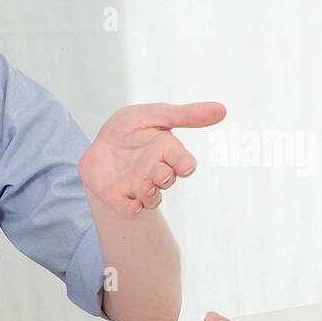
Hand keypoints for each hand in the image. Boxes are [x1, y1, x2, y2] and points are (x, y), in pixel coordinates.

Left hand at [78, 101, 225, 217]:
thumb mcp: (154, 114)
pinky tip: (132, 207)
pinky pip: (128, 209)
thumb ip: (186, 115)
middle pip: (166, 180)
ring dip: (150, 195)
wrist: (99, 145)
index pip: (181, 160)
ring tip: (145, 188)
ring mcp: (138, 187)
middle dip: (164, 178)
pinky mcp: (119, 198)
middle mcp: (155, 172)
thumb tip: (222, 109)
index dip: (184, 164)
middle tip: (160, 174)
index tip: (186, 167)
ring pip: (151, 198)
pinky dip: (131, 210)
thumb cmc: (131, 128)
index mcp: (166, 151)